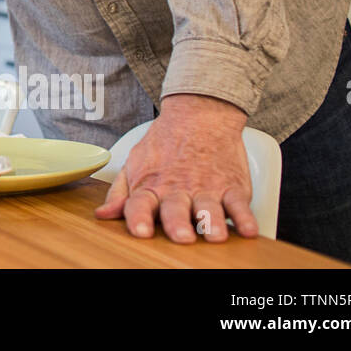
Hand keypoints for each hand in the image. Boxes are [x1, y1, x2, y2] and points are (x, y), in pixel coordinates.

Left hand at [94, 93, 258, 242]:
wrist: (198, 114)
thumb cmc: (165, 144)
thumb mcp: (136, 163)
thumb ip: (120, 193)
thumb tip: (103, 215)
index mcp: (151, 186)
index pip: (140, 203)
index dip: (138, 218)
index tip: (140, 232)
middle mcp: (178, 189)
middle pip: (175, 209)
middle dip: (177, 223)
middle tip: (181, 237)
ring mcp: (206, 187)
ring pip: (209, 208)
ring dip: (212, 222)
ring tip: (214, 235)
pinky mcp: (232, 186)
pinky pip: (239, 203)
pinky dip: (245, 217)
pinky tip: (247, 229)